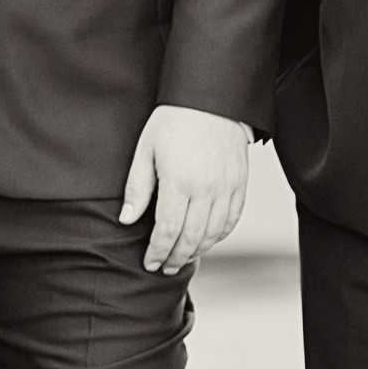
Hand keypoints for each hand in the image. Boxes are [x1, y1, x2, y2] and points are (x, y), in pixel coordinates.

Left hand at [119, 104, 250, 274]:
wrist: (211, 100)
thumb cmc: (173, 123)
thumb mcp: (145, 152)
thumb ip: (137, 189)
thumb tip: (127, 221)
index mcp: (179, 182)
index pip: (168, 230)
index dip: (157, 251)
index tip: (149, 262)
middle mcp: (206, 189)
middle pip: (191, 238)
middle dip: (175, 258)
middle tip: (163, 268)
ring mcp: (227, 187)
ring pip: (213, 233)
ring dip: (197, 251)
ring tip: (181, 259)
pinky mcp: (240, 184)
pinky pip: (232, 220)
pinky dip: (218, 236)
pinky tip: (205, 241)